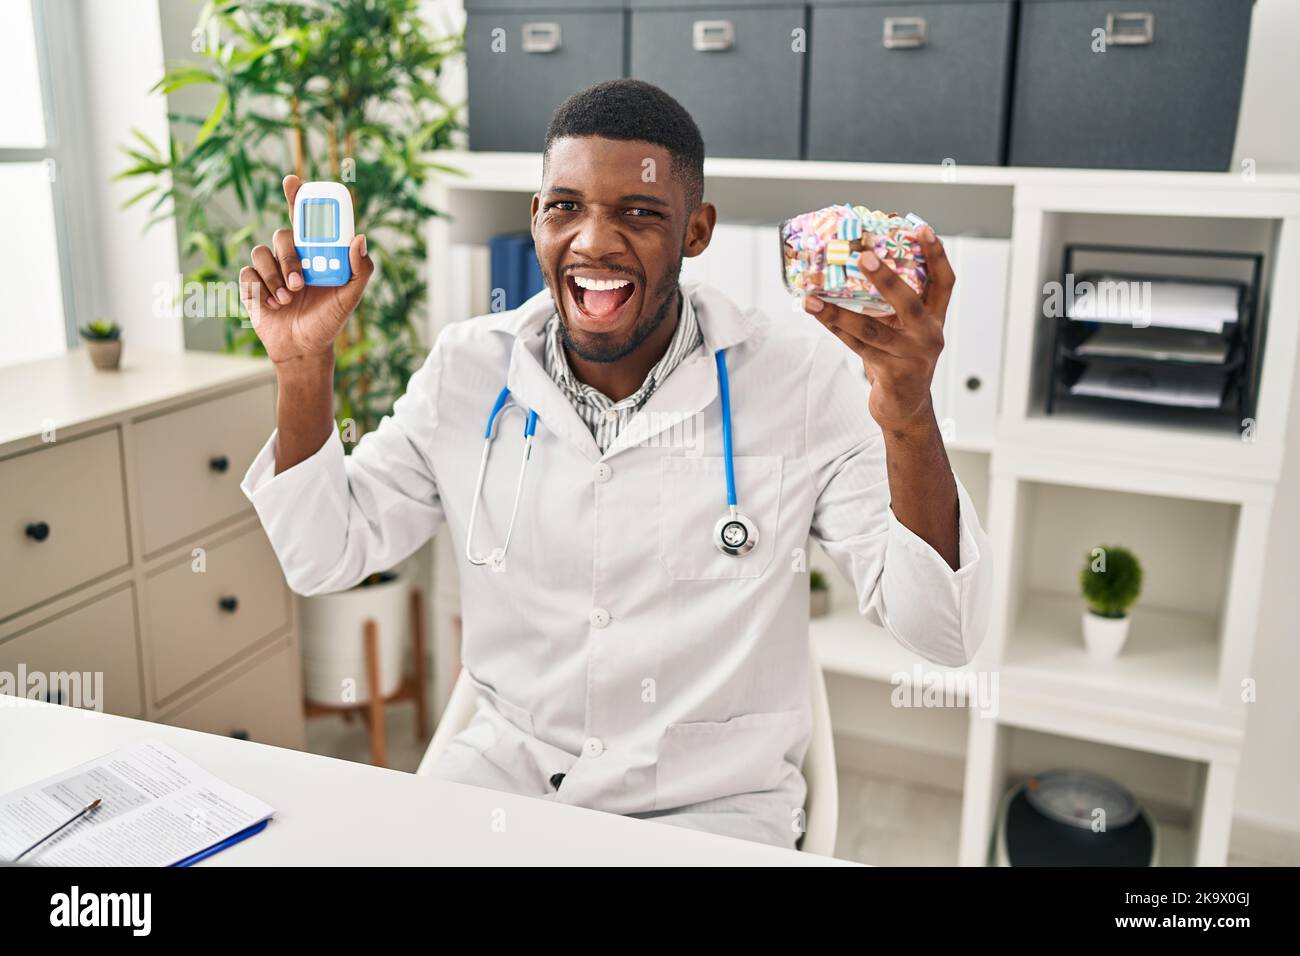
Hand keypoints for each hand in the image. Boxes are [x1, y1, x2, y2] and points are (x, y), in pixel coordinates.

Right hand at [240, 175, 373, 366]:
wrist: (304, 349)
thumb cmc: (328, 321)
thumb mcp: (350, 297)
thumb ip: (360, 269)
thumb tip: (360, 238)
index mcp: (313, 252)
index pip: (304, 217)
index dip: (297, 196)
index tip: (293, 181)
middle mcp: (289, 255)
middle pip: (281, 234)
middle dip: (289, 257)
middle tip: (300, 283)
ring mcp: (268, 269)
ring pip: (260, 253)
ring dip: (274, 278)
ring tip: (287, 300)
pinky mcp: (251, 284)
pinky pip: (247, 273)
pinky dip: (260, 290)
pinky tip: (272, 306)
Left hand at [803, 225, 954, 434]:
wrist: (906, 408)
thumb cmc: (900, 358)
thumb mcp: (905, 329)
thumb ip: (892, 303)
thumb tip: (855, 263)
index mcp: (935, 318)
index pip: (944, 282)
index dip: (936, 255)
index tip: (922, 228)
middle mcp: (929, 335)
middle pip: (910, 301)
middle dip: (885, 277)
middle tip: (864, 255)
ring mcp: (912, 356)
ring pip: (872, 329)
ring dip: (838, 312)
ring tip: (812, 296)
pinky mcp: (892, 373)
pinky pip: (857, 347)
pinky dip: (834, 328)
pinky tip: (817, 314)